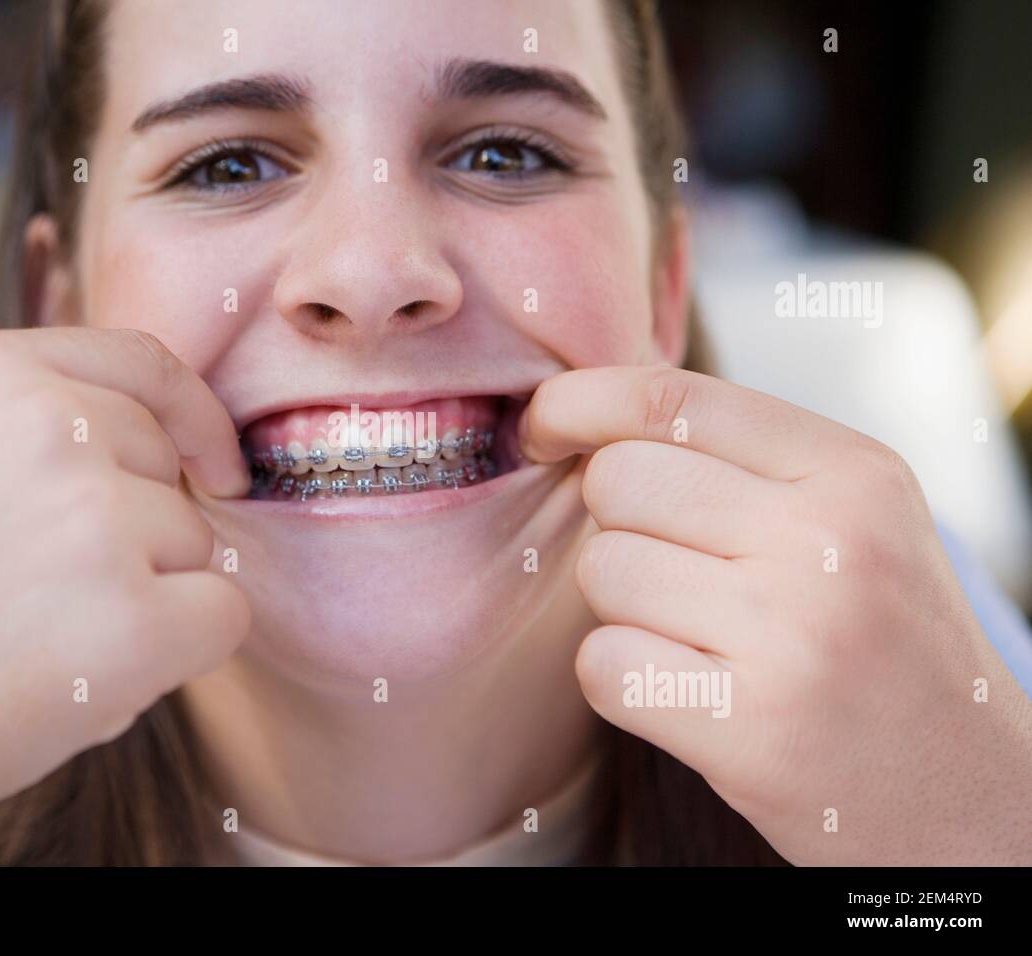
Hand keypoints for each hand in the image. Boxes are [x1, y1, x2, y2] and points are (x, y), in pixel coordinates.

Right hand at [0, 328, 250, 863]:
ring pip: (196, 545)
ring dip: (148, 594)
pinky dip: (184, 651)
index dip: (196, 416)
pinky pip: (223, 614)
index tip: (216, 464)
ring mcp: (96, 518)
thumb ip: (33, 429)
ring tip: (37, 640)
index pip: (144, 362)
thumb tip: (167, 447)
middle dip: (139, 533)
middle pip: (169, 469)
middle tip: (38, 597)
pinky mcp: (135, 618)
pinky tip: (92, 677)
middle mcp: (51, 425)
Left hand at [521, 365, 1031, 864]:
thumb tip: (580, 414)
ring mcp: (792, 638)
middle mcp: (828, 543)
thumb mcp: (856, 522)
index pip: (670, 400)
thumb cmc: (882, 645)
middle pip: (617, 481)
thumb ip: (740, 460)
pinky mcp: (750, 729)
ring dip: (624, 607)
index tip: (543, 427)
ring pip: (602, 571)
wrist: (965, 798)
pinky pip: (602, 664)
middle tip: (675, 571)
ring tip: (701, 639)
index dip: (578, 401)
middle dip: (618, 523)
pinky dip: (621, 679)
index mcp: (854, 473)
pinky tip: (688, 691)